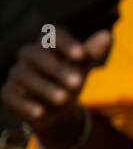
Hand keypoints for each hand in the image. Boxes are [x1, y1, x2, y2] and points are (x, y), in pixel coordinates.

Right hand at [1, 28, 110, 142]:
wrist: (57, 108)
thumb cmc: (70, 81)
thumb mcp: (82, 68)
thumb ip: (91, 53)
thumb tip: (107, 35)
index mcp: (48, 45)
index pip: (53, 36)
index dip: (66, 44)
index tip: (82, 55)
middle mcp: (28, 56)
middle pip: (38, 56)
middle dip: (58, 69)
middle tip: (78, 83)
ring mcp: (17, 74)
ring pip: (25, 76)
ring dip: (45, 88)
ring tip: (65, 99)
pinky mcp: (8, 93)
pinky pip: (11, 96)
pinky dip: (26, 105)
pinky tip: (40, 113)